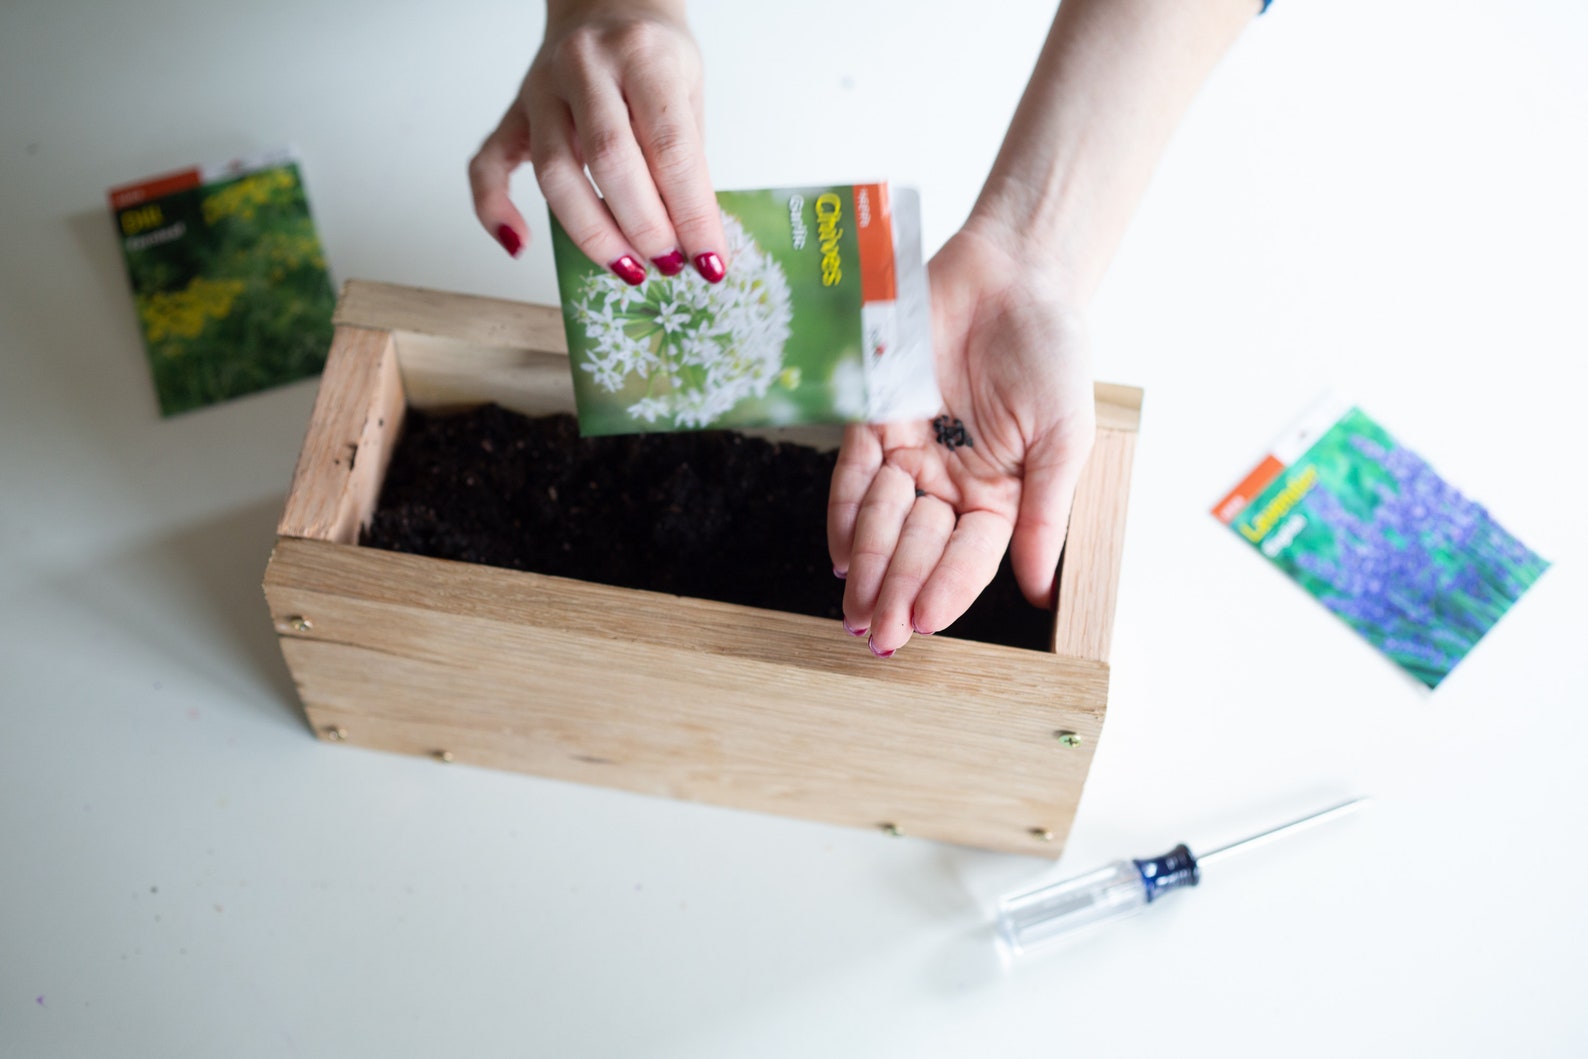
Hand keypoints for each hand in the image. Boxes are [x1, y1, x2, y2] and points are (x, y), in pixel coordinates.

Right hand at [468, 0, 727, 284]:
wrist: (604, 2)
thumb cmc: (651, 54)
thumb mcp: (687, 89)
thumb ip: (685, 158)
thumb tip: (693, 240)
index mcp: (641, 54)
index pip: (671, 147)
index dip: (692, 213)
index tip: (709, 260)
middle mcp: (584, 65)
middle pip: (610, 160)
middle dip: (643, 226)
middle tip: (667, 264)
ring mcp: (540, 88)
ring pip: (555, 172)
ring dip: (593, 232)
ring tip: (628, 268)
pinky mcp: (512, 112)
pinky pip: (487, 165)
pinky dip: (495, 210)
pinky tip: (520, 244)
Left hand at [827, 222, 1097, 656]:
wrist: (1014, 274)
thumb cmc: (1051, 352)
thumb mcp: (1063, 440)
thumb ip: (1043, 515)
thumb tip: (1038, 593)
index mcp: (1000, 495)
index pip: (969, 557)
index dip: (946, 590)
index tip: (923, 623)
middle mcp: (949, 480)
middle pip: (918, 547)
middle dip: (897, 590)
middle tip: (878, 635)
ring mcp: (910, 449)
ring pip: (882, 518)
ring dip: (869, 563)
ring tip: (855, 606)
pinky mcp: (876, 414)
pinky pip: (853, 471)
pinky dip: (844, 512)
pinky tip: (839, 554)